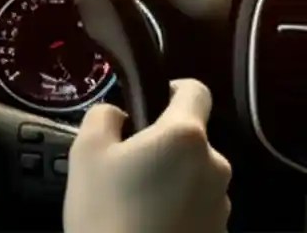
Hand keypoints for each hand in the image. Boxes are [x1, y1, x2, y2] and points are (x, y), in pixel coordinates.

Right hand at [64, 79, 231, 232]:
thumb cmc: (107, 218)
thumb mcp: (86, 153)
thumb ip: (103, 116)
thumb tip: (116, 113)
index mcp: (185, 136)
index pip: (195, 90)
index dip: (172, 89)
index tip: (153, 102)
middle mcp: (214, 166)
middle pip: (190, 139)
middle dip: (162, 147)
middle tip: (125, 167)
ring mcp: (220, 203)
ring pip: (193, 175)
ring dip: (170, 181)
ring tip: (133, 203)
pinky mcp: (218, 232)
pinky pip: (195, 207)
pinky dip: (176, 210)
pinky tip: (147, 225)